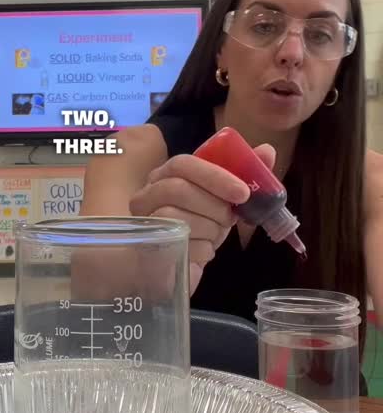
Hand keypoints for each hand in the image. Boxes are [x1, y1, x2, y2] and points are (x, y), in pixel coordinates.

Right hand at [130, 144, 276, 294]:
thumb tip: (267, 150)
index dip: (214, 175)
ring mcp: (145, 223)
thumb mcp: (225, 198)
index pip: (183, 163)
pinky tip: (205, 250)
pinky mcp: (149, 251)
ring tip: (215, 234)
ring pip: (178, 219)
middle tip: (230, 217)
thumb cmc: (202, 223)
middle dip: (214, 205)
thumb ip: (244, 173)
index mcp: (165, 175)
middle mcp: (147, 195)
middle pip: (177, 189)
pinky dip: (204, 250)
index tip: (243, 192)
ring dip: (210, 229)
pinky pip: (183, 247)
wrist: (185, 262)